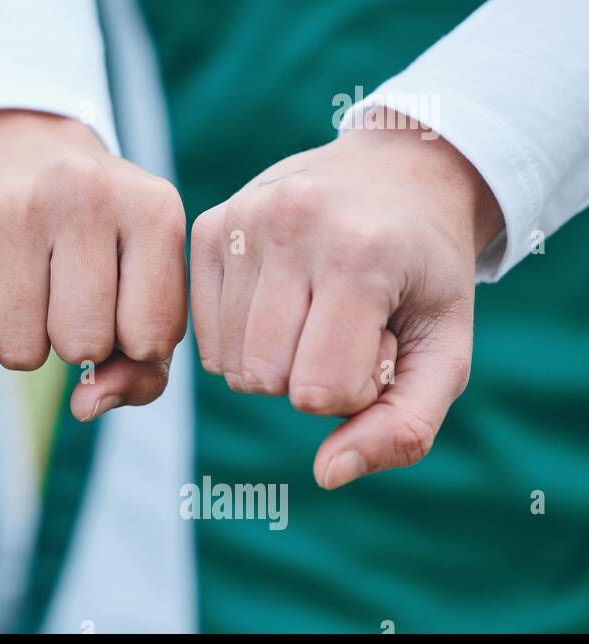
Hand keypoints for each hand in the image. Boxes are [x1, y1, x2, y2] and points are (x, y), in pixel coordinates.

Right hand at [0, 110, 186, 420]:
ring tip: (28, 284)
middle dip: (72, 339)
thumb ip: (144, 370)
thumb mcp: (145, 284)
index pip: (148, 339)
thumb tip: (86, 408)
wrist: (22, 142)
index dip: (130, 340)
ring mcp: (13, 200)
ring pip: (18, 348)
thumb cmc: (98, 236)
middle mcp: (85, 193)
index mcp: (154, 209)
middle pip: (80, 345)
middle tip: (64, 291)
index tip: (118, 298)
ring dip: (22, 337)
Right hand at [190, 124, 503, 488]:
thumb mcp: (443, 349)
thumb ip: (404, 425)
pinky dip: (240, 339)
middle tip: (346, 327)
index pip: (319, 391)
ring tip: (313, 310)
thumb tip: (327, 474)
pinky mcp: (207, 225)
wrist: (401, 169)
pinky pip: (200, 334)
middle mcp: (290, 226)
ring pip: (227, 362)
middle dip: (306, 378)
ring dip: (272, 360)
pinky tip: (277, 300)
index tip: (379, 343)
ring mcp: (241, 220)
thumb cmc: (426, 272)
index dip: (353, 391)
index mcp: (359, 255)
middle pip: (262, 378)